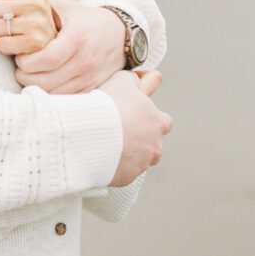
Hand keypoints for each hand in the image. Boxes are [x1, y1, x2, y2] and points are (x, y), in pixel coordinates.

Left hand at [0, 0, 57, 55]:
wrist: (55, 46)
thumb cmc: (32, 20)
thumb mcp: (21, 0)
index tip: (6, 10)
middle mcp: (37, 4)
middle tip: (5, 24)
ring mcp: (37, 24)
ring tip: (10, 34)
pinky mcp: (35, 43)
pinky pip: (2, 44)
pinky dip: (4, 47)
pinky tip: (15, 45)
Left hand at [14, 0, 125, 93]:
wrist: (119, 35)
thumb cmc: (86, 19)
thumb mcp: (65, 7)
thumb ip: (38, 4)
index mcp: (76, 39)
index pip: (48, 58)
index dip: (28, 61)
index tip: (19, 55)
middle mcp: (84, 61)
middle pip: (47, 80)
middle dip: (26, 76)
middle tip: (20, 66)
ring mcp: (88, 77)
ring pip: (54, 93)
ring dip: (35, 86)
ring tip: (28, 74)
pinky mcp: (90, 88)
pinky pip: (64, 99)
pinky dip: (49, 93)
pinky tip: (43, 81)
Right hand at [100, 70, 172, 185]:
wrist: (90, 133)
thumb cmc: (107, 106)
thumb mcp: (122, 81)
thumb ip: (133, 80)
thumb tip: (138, 78)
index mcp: (157, 121)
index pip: (164, 120)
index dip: (149, 115)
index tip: (135, 112)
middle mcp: (154, 145)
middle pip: (153, 144)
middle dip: (141, 139)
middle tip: (121, 130)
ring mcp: (141, 163)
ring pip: (139, 159)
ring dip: (128, 152)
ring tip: (106, 142)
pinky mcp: (126, 177)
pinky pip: (122, 170)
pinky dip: (114, 164)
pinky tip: (99, 153)